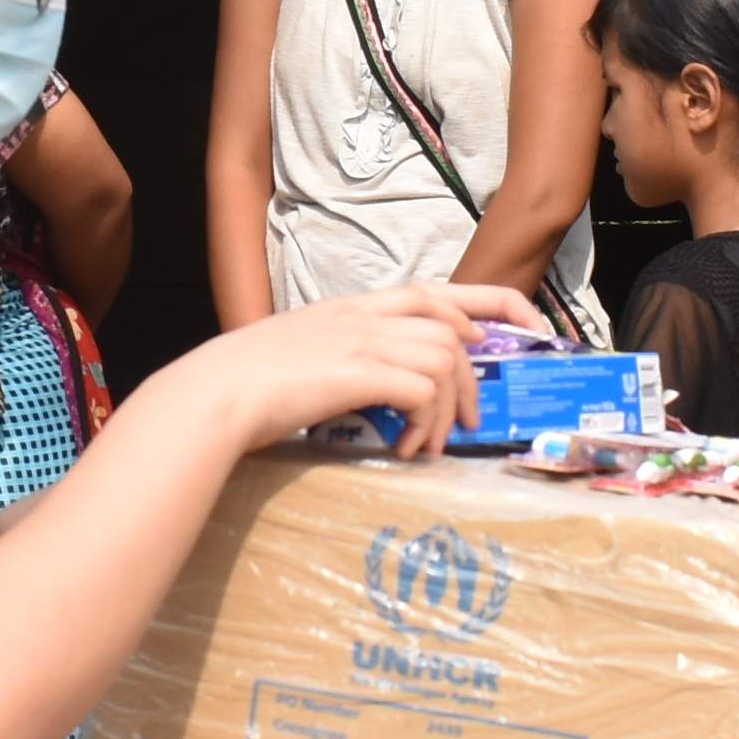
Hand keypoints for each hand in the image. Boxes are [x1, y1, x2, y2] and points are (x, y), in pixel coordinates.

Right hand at [158, 278, 521, 461]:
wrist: (214, 394)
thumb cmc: (245, 386)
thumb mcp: (304, 357)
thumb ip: (344, 359)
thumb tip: (376, 390)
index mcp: (353, 306)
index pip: (436, 290)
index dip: (491, 304)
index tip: (523, 327)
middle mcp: (364, 314)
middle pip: (452, 320)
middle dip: (477, 370)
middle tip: (470, 416)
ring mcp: (362, 338)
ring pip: (446, 358)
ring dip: (447, 409)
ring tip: (426, 444)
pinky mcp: (360, 370)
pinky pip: (425, 390)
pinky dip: (427, 423)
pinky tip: (406, 449)